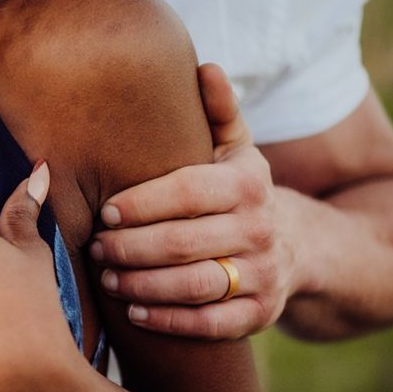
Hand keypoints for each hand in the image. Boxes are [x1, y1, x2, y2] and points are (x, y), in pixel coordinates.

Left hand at [89, 64, 292, 338]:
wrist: (297, 246)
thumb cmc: (240, 191)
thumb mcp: (236, 149)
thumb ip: (218, 112)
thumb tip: (206, 67)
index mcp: (249, 183)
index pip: (186, 191)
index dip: (141, 203)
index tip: (103, 210)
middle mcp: (261, 228)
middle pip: (183, 241)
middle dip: (130, 247)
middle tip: (95, 248)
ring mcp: (263, 274)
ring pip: (194, 285)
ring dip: (142, 285)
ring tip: (107, 278)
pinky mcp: (260, 314)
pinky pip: (211, 324)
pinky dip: (169, 321)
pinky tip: (135, 313)